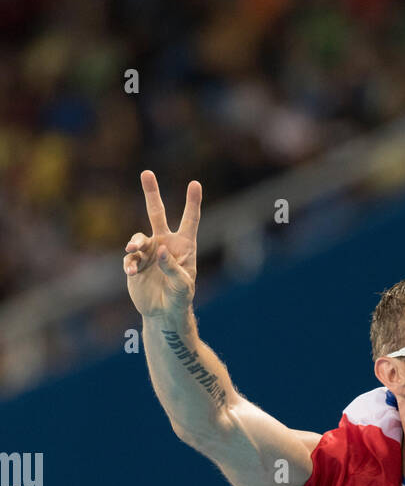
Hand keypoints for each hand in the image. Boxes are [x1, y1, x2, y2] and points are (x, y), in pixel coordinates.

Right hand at [123, 169, 200, 318]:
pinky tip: (132, 273)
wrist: (164, 313)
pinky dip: (129, 263)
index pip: (189, 221)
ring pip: (138, 238)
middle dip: (151, 193)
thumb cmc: (180, 298)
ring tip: (133, 250)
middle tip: (146, 173)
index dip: (192, 203)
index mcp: (183, 246)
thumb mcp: (182, 285)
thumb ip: (173, 268)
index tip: (195, 183)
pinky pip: (129, 259)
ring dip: (135, 242)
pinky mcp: (136, 264)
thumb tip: (161, 250)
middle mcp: (165, 244)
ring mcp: (149, 253)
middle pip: (157, 214)